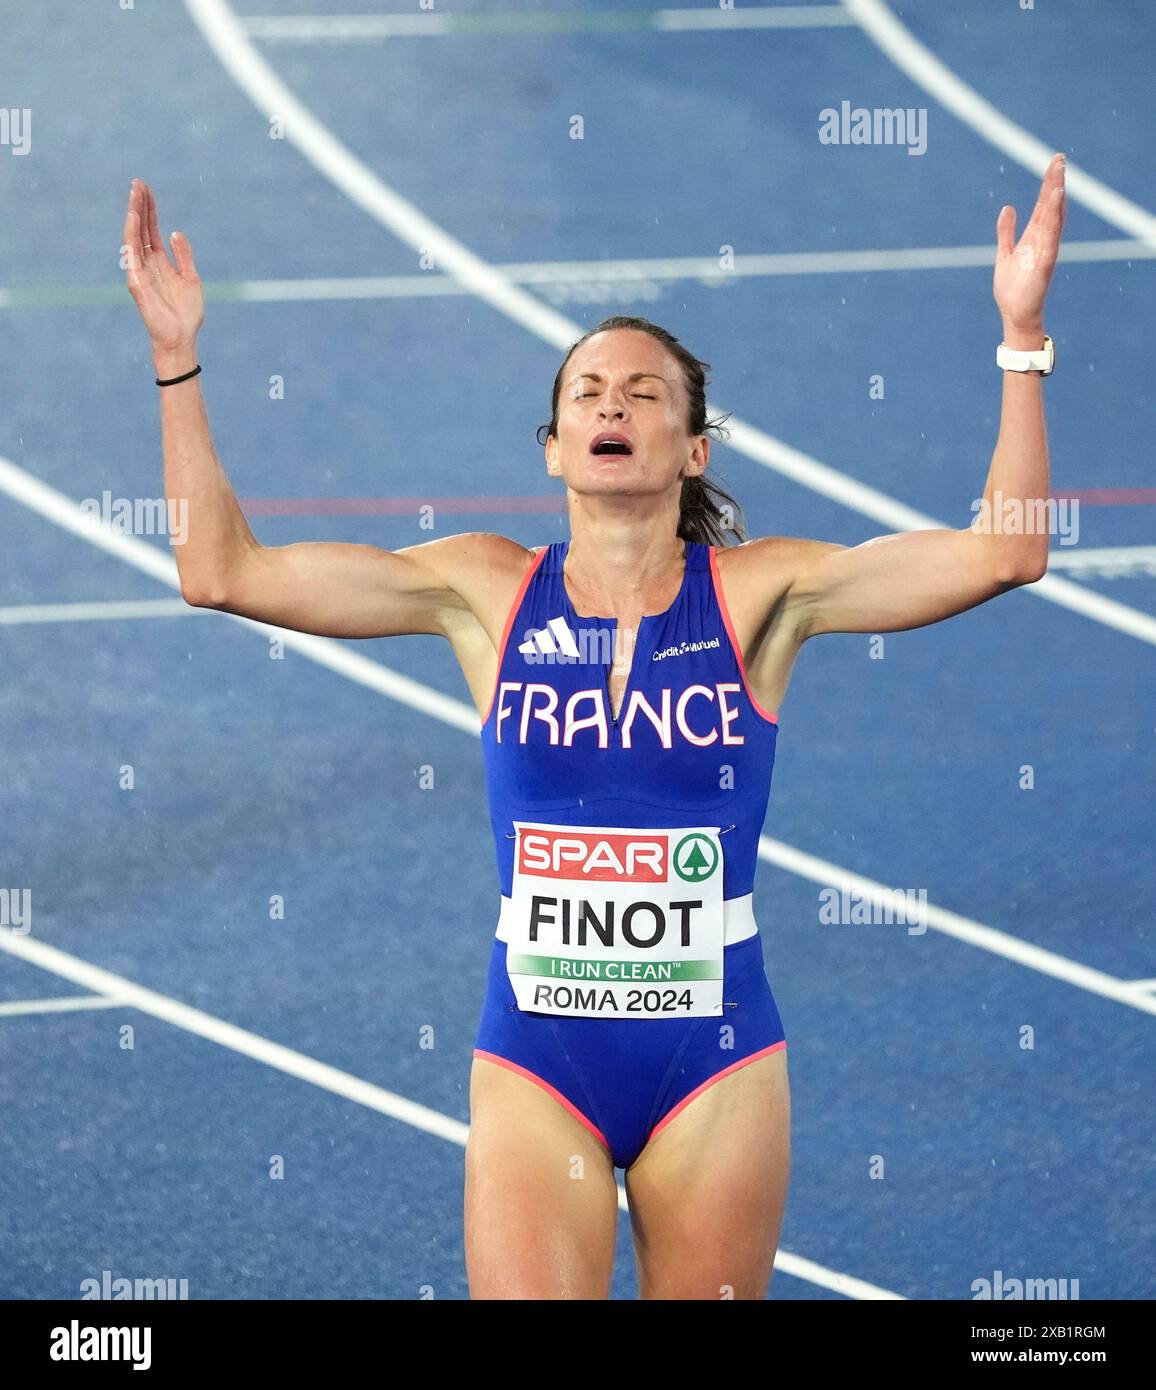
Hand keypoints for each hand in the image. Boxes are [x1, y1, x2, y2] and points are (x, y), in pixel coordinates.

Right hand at [124, 179, 204, 359]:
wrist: (181, 338)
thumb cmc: (186, 313)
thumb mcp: (190, 278)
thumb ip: (183, 255)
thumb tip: (175, 232)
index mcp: (160, 261)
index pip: (151, 229)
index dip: (150, 209)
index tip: (147, 188)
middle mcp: (147, 263)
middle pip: (140, 228)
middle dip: (140, 205)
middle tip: (138, 182)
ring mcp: (139, 271)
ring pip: (133, 236)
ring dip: (134, 214)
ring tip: (135, 193)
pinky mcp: (136, 281)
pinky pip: (131, 254)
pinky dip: (131, 235)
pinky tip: (132, 218)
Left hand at [993, 152, 1065, 340]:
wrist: (1015, 315)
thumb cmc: (1013, 289)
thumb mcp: (1005, 253)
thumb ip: (1007, 232)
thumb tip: (1008, 208)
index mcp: (1033, 237)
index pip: (1043, 205)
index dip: (1048, 184)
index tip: (1054, 162)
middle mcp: (1042, 240)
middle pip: (1050, 206)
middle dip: (1055, 182)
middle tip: (1059, 158)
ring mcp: (1045, 250)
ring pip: (1053, 218)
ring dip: (1056, 197)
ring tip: (1059, 175)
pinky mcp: (1044, 262)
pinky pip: (1051, 237)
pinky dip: (1054, 220)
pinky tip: (1055, 203)